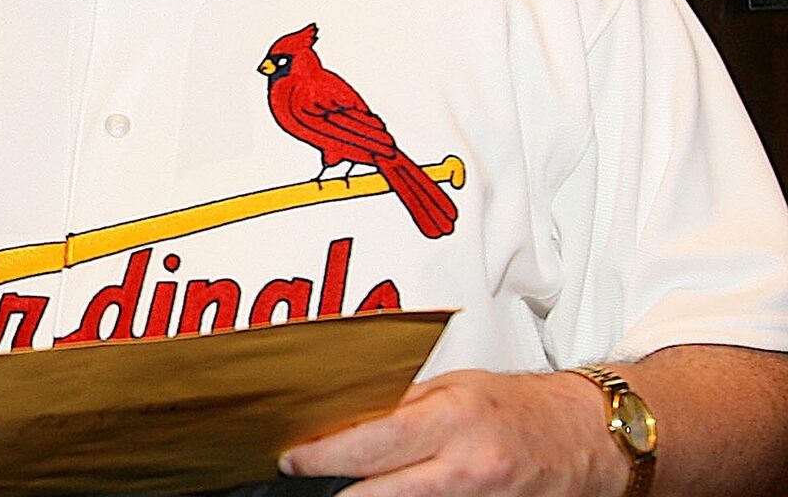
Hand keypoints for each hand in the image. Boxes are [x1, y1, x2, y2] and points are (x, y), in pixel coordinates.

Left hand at [279, 369, 628, 496]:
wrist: (584, 440)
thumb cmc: (515, 407)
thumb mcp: (456, 388)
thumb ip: (406, 405)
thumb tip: (349, 418)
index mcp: (454, 420)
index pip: (374, 443)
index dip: (324, 455)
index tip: (292, 457)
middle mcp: (466, 470)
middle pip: (381, 493)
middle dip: (337, 489)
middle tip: (302, 477)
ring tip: (344, 487)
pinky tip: (386, 495)